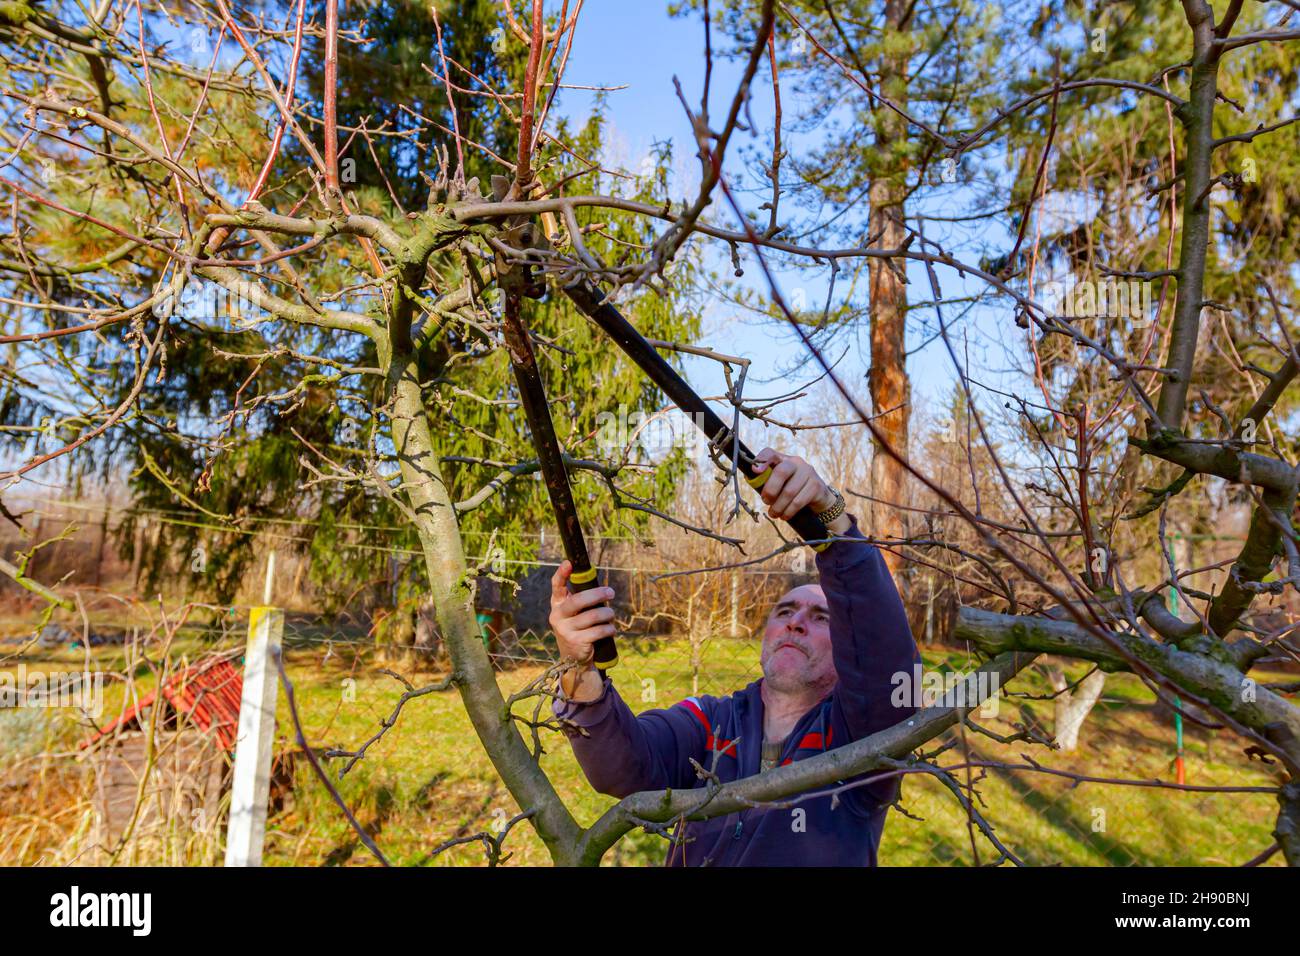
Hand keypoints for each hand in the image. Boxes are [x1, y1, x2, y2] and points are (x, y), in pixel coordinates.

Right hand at [549, 561, 615, 698]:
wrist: (574, 658)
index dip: (562, 574)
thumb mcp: (574, 614)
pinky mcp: (577, 641)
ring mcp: (566, 630)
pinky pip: (599, 630)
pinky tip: (611, 629)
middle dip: (598, 594)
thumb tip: (603, 588)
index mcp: (557, 605)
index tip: (568, 563)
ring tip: (611, 615)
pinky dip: (609, 629)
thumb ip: (581, 600)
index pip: (556, 587)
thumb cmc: (578, 628)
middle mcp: (558, 616)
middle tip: (611, 592)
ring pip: (593, 616)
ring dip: (608, 614)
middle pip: (578, 600)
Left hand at [751, 448, 837, 519]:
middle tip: (765, 501)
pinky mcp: (816, 486)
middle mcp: (797, 463)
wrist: (818, 498)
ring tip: (773, 514)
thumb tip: (750, 478)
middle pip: (781, 472)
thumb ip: (766, 480)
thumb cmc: (792, 490)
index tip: (755, 471)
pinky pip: (798, 501)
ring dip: (778, 506)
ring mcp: (808, 473)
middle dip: (770, 490)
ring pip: (789, 491)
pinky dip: (788, 511)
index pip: (770, 453)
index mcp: (783, 460)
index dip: (762, 460)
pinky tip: (784, 516)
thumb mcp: (779, 483)